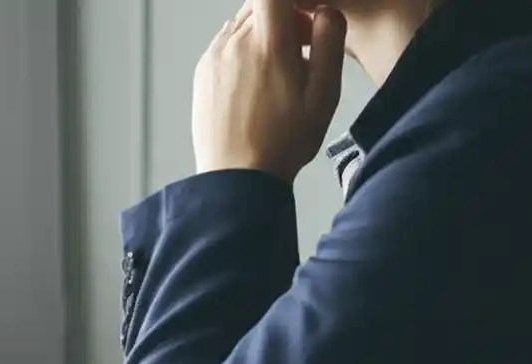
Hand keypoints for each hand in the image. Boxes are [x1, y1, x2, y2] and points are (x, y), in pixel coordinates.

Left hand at [192, 0, 346, 182]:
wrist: (236, 178)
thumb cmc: (283, 141)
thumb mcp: (324, 94)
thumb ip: (329, 42)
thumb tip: (325, 10)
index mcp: (268, 44)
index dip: (291, 0)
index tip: (304, 18)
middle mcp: (234, 43)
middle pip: (260, 4)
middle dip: (284, 16)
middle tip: (302, 48)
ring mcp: (213, 57)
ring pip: (242, 22)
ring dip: (264, 32)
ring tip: (280, 70)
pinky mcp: (202, 73)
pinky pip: (225, 43)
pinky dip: (243, 48)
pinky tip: (257, 80)